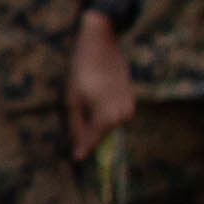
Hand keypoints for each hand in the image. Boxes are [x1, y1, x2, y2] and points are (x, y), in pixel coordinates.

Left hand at [71, 16, 135, 159]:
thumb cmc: (82, 71)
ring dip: (94, 121)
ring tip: (84, 99)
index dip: (83, 149)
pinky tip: (94, 96)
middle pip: (100, 133)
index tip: (76, 160)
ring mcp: (129, 108)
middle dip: (87, 132)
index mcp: (108, 118)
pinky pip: (112, 114)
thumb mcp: (73, 100)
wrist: (101, 44)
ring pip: (106, 124)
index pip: (93, 141)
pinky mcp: (130, 100)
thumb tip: (78, 150)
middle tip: (75, 112)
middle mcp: (124, 116)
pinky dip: (101, 112)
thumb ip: (76, 126)